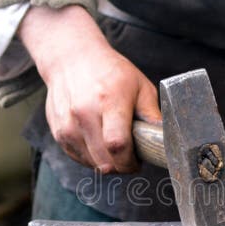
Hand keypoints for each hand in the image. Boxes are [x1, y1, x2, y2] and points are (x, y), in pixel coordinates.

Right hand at [18, 5, 160, 172]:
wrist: (71, 58)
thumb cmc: (110, 72)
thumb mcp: (139, 86)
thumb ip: (152, 114)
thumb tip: (166, 139)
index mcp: (109, 101)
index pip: (118, 144)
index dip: (130, 161)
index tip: (138, 161)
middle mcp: (84, 113)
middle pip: (104, 159)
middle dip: (121, 166)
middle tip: (129, 158)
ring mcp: (68, 124)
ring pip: (91, 162)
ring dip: (106, 164)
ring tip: (114, 148)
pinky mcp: (58, 132)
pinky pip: (78, 158)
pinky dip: (91, 159)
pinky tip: (99, 145)